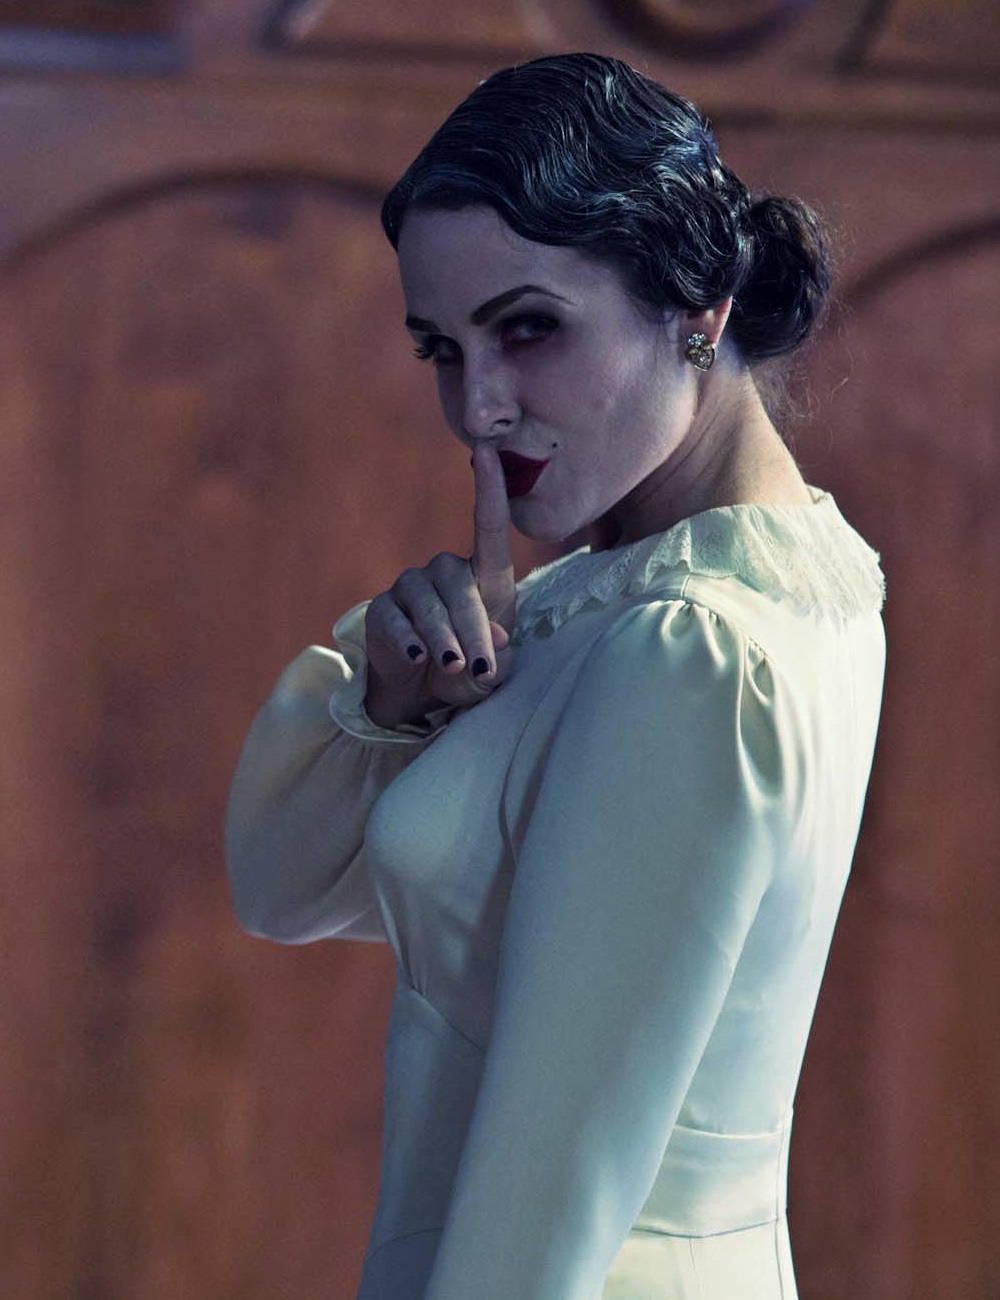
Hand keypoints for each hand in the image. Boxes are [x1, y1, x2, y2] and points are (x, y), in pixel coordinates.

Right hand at [364, 444, 516, 728]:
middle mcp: (445, 574)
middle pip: (459, 587)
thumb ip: (498, 660)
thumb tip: (496, 641)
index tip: (487, 452)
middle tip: (479, 668)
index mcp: (484, 578)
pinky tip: (416, 660)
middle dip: (473, 630)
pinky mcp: (382, 611)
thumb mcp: (490, 672)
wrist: (420, 692)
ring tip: (451, 669)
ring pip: (429, 606)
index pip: (489, 528)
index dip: (489, 490)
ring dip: (443, 639)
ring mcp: (411, 589)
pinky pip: (395, 621)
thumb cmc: (468, 671)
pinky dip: (408, 642)